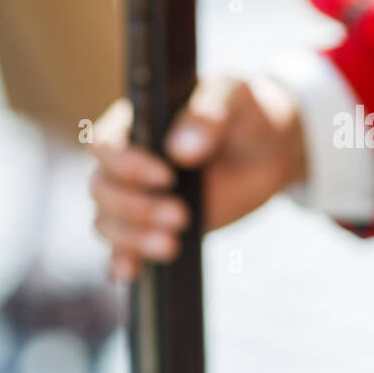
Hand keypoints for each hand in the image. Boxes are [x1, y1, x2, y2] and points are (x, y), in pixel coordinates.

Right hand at [89, 77, 306, 281]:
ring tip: (173, 245)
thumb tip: (180, 149)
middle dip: (136, 209)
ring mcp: (139, 196)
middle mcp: (128, 160)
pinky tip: (133, 274)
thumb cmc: (246, 113)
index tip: (167, 177)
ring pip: (106, 222)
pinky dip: (122, 262)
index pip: (105, 145)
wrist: (272, 151)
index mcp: (137, 121)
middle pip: (101, 189)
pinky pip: (122, 249)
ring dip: (133, 238)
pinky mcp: (153, 227)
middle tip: (181, 216)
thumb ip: (208, 114)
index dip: (127, 165)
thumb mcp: (235, 99)